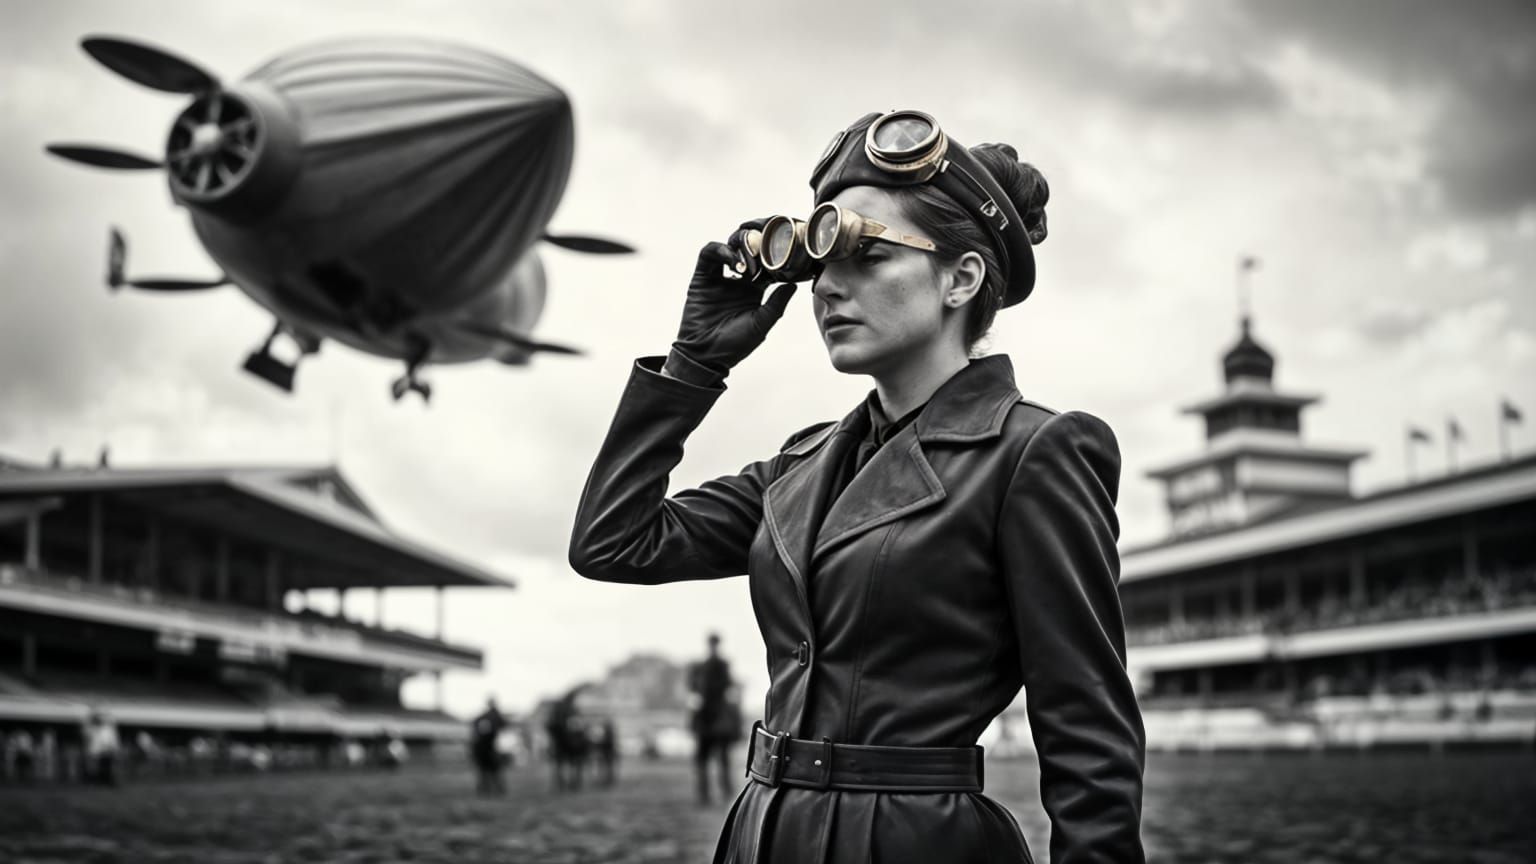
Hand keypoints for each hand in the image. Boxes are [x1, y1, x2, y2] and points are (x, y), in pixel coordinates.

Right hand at [669, 219, 798, 377]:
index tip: (786, 254)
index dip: (776, 257)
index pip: (767, 264)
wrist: (706, 355)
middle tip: (767, 251)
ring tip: (750, 262)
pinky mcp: (701, 277)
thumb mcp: (761, 325)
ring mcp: (719, 276)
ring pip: (730, 247)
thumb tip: (793, 284)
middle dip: (759, 246)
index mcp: (755, 290)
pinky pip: (708, 254)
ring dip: (741, 247)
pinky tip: (734, 262)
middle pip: (749, 250)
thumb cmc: (735, 345)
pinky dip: (721, 251)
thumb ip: (776, 304)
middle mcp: (737, 280)